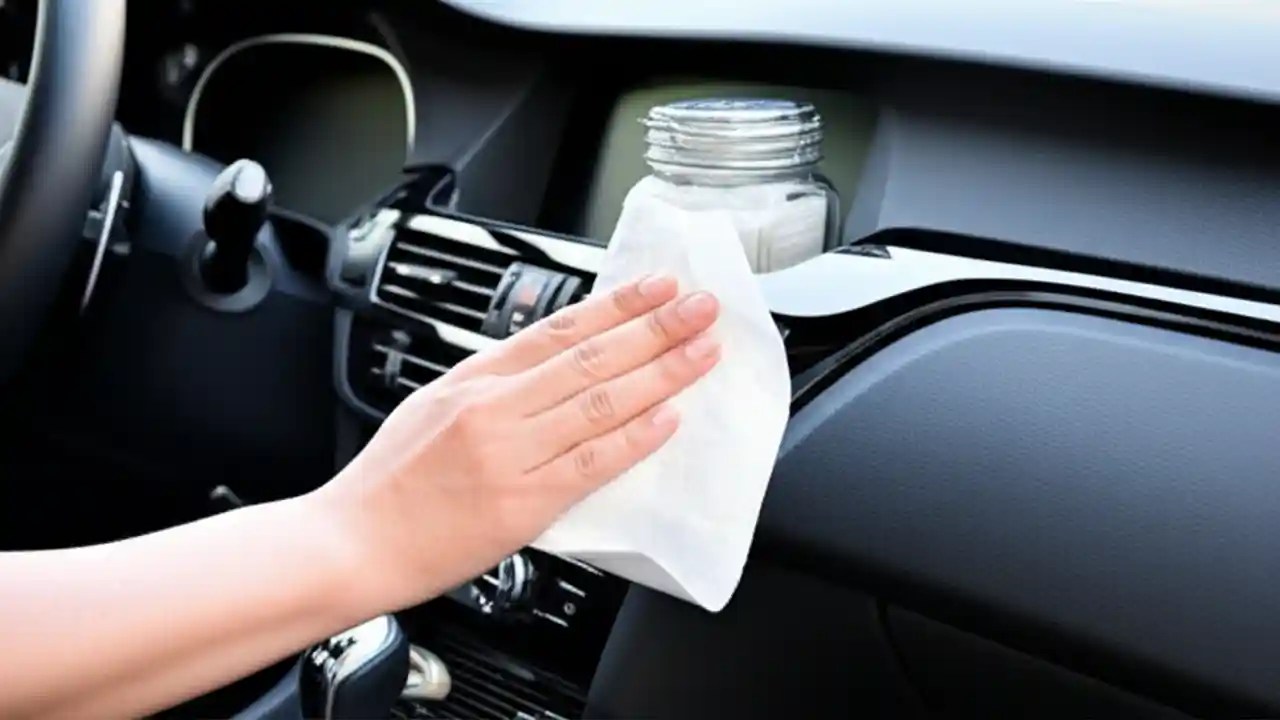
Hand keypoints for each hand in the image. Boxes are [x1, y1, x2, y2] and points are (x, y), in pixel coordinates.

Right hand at [314, 274, 721, 613]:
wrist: (351, 543)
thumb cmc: (390, 483)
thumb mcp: (433, 406)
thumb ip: (494, 386)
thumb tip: (553, 368)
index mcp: (473, 379)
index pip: (560, 328)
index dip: (617, 304)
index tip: (659, 287)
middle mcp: (495, 409)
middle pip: (591, 356)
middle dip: (655, 327)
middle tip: (702, 307)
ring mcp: (511, 455)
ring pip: (601, 402)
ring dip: (661, 373)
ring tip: (702, 352)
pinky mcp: (523, 504)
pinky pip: (591, 464)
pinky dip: (634, 439)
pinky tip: (669, 419)